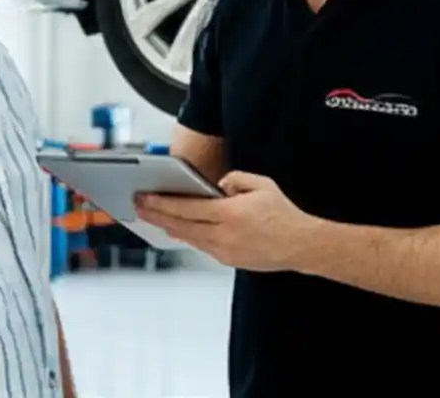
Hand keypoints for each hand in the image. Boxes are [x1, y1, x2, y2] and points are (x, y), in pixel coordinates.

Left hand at [134, 171, 326, 271]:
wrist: (301, 245)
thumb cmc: (283, 214)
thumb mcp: (260, 184)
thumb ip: (233, 179)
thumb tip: (216, 187)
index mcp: (230, 214)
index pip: (186, 208)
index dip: (161, 203)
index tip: (144, 197)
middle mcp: (223, 235)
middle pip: (180, 225)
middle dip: (155, 215)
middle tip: (137, 206)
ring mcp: (224, 251)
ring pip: (188, 237)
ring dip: (168, 226)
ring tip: (152, 216)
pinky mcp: (228, 260)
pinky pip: (201, 245)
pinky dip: (187, 235)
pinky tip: (178, 228)